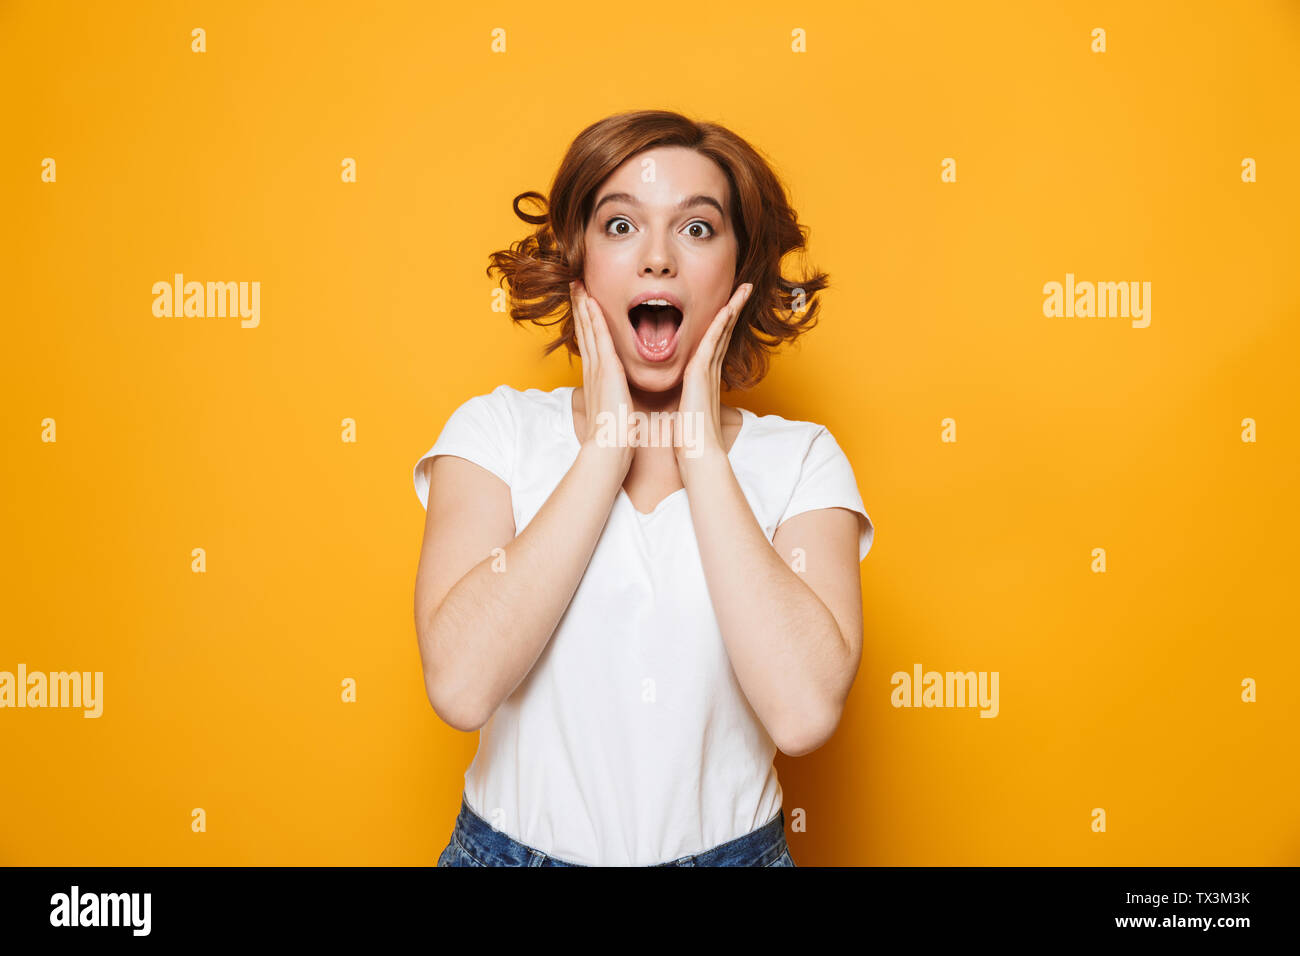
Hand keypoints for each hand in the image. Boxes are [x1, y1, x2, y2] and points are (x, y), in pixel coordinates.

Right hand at [570, 280, 634, 472]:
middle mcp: (593, 371)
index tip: (583, 305)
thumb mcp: (615, 412)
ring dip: (583, 306)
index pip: (590, 344)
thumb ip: (616, 400)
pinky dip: (594, 319)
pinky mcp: (606, 370)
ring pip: (589, 330)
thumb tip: (620, 400)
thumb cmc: (614, 437)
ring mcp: (598, 369)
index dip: (586, 323)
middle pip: (584, 332)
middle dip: (579, 308)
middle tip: (574, 286)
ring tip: (577, 286)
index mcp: (597, 379)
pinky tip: (590, 301)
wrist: (609, 449)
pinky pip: (600, 338)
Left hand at [674, 282, 752, 471]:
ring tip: (744, 289)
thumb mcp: (685, 411)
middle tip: (745, 289)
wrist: (696, 453)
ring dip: (733, 308)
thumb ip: (686, 400)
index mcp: (703, 378)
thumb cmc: (690, 438)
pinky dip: (721, 323)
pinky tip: (728, 307)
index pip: (715, 343)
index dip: (722, 323)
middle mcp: (710, 371)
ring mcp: (708, 371)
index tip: (728, 306)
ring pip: (722, 332)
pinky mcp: (702, 373)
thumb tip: (682, 401)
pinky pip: (713, 342)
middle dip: (734, 309)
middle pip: (724, 332)